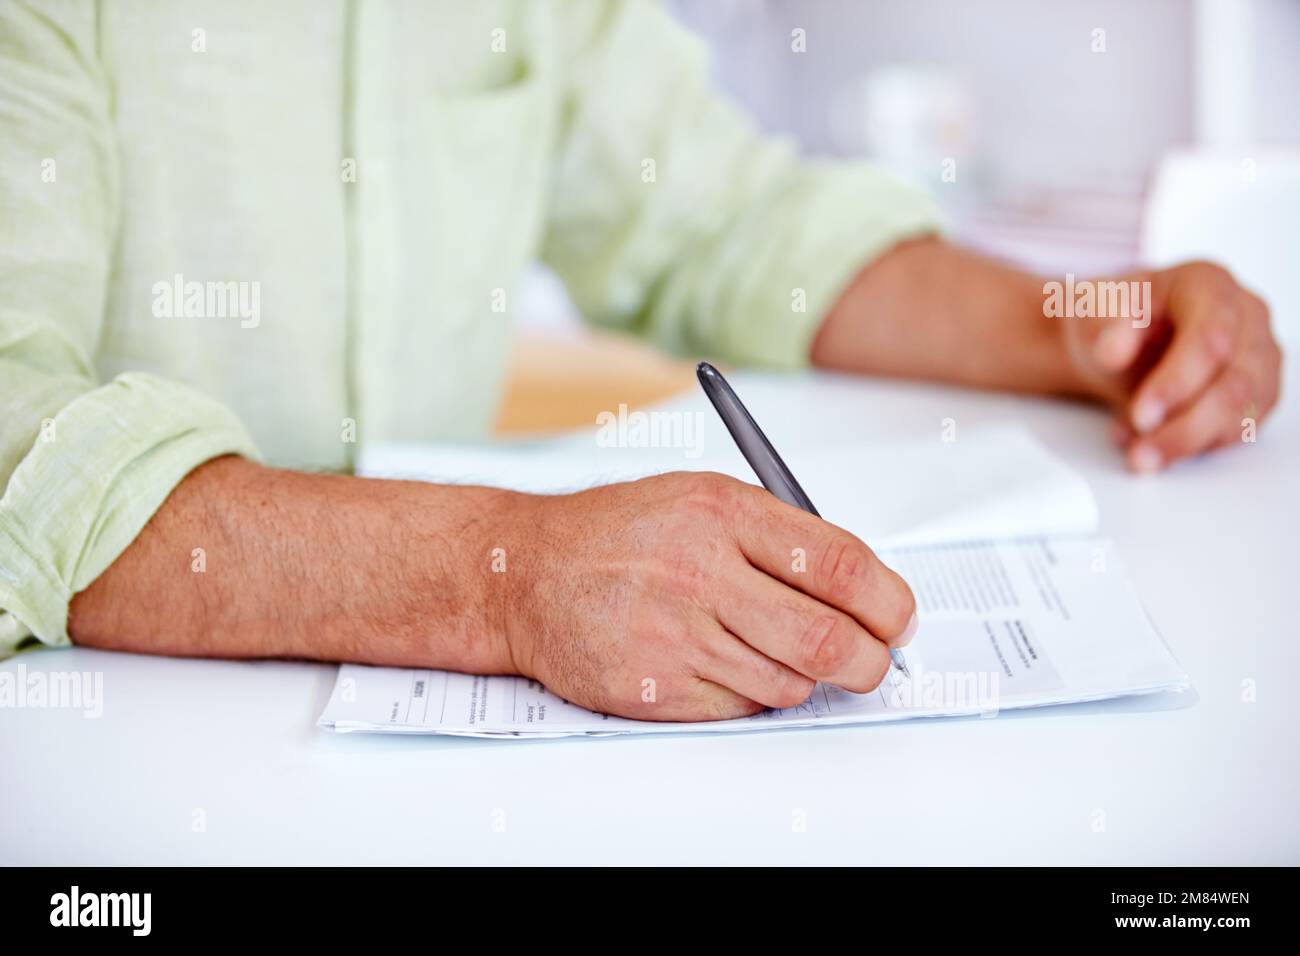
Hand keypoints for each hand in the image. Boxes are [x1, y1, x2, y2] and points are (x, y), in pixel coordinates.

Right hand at [501, 472, 916, 721]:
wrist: (525, 574)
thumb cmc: (617, 534)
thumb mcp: (700, 498)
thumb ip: (778, 535)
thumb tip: (864, 588)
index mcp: (722, 513)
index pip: (841, 564)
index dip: (889, 600)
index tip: (900, 617)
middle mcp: (700, 572)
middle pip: (829, 639)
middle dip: (871, 660)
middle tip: (873, 659)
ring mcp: (676, 635)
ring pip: (791, 682)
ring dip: (801, 674)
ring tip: (767, 644)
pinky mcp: (656, 689)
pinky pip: (742, 706)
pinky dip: (748, 691)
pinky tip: (717, 659)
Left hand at [1061, 262, 1282, 471]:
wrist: (1117, 343)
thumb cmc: (1111, 320)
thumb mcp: (1093, 312)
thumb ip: (1103, 326)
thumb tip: (1113, 352)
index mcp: (1208, 284)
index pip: (1211, 338)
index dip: (1178, 382)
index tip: (1141, 415)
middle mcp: (1246, 316)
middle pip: (1234, 383)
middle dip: (1184, 427)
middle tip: (1139, 452)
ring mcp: (1258, 355)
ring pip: (1242, 413)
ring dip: (1187, 443)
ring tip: (1137, 453)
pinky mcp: (1256, 393)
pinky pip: (1238, 431)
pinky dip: (1193, 447)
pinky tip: (1151, 444)